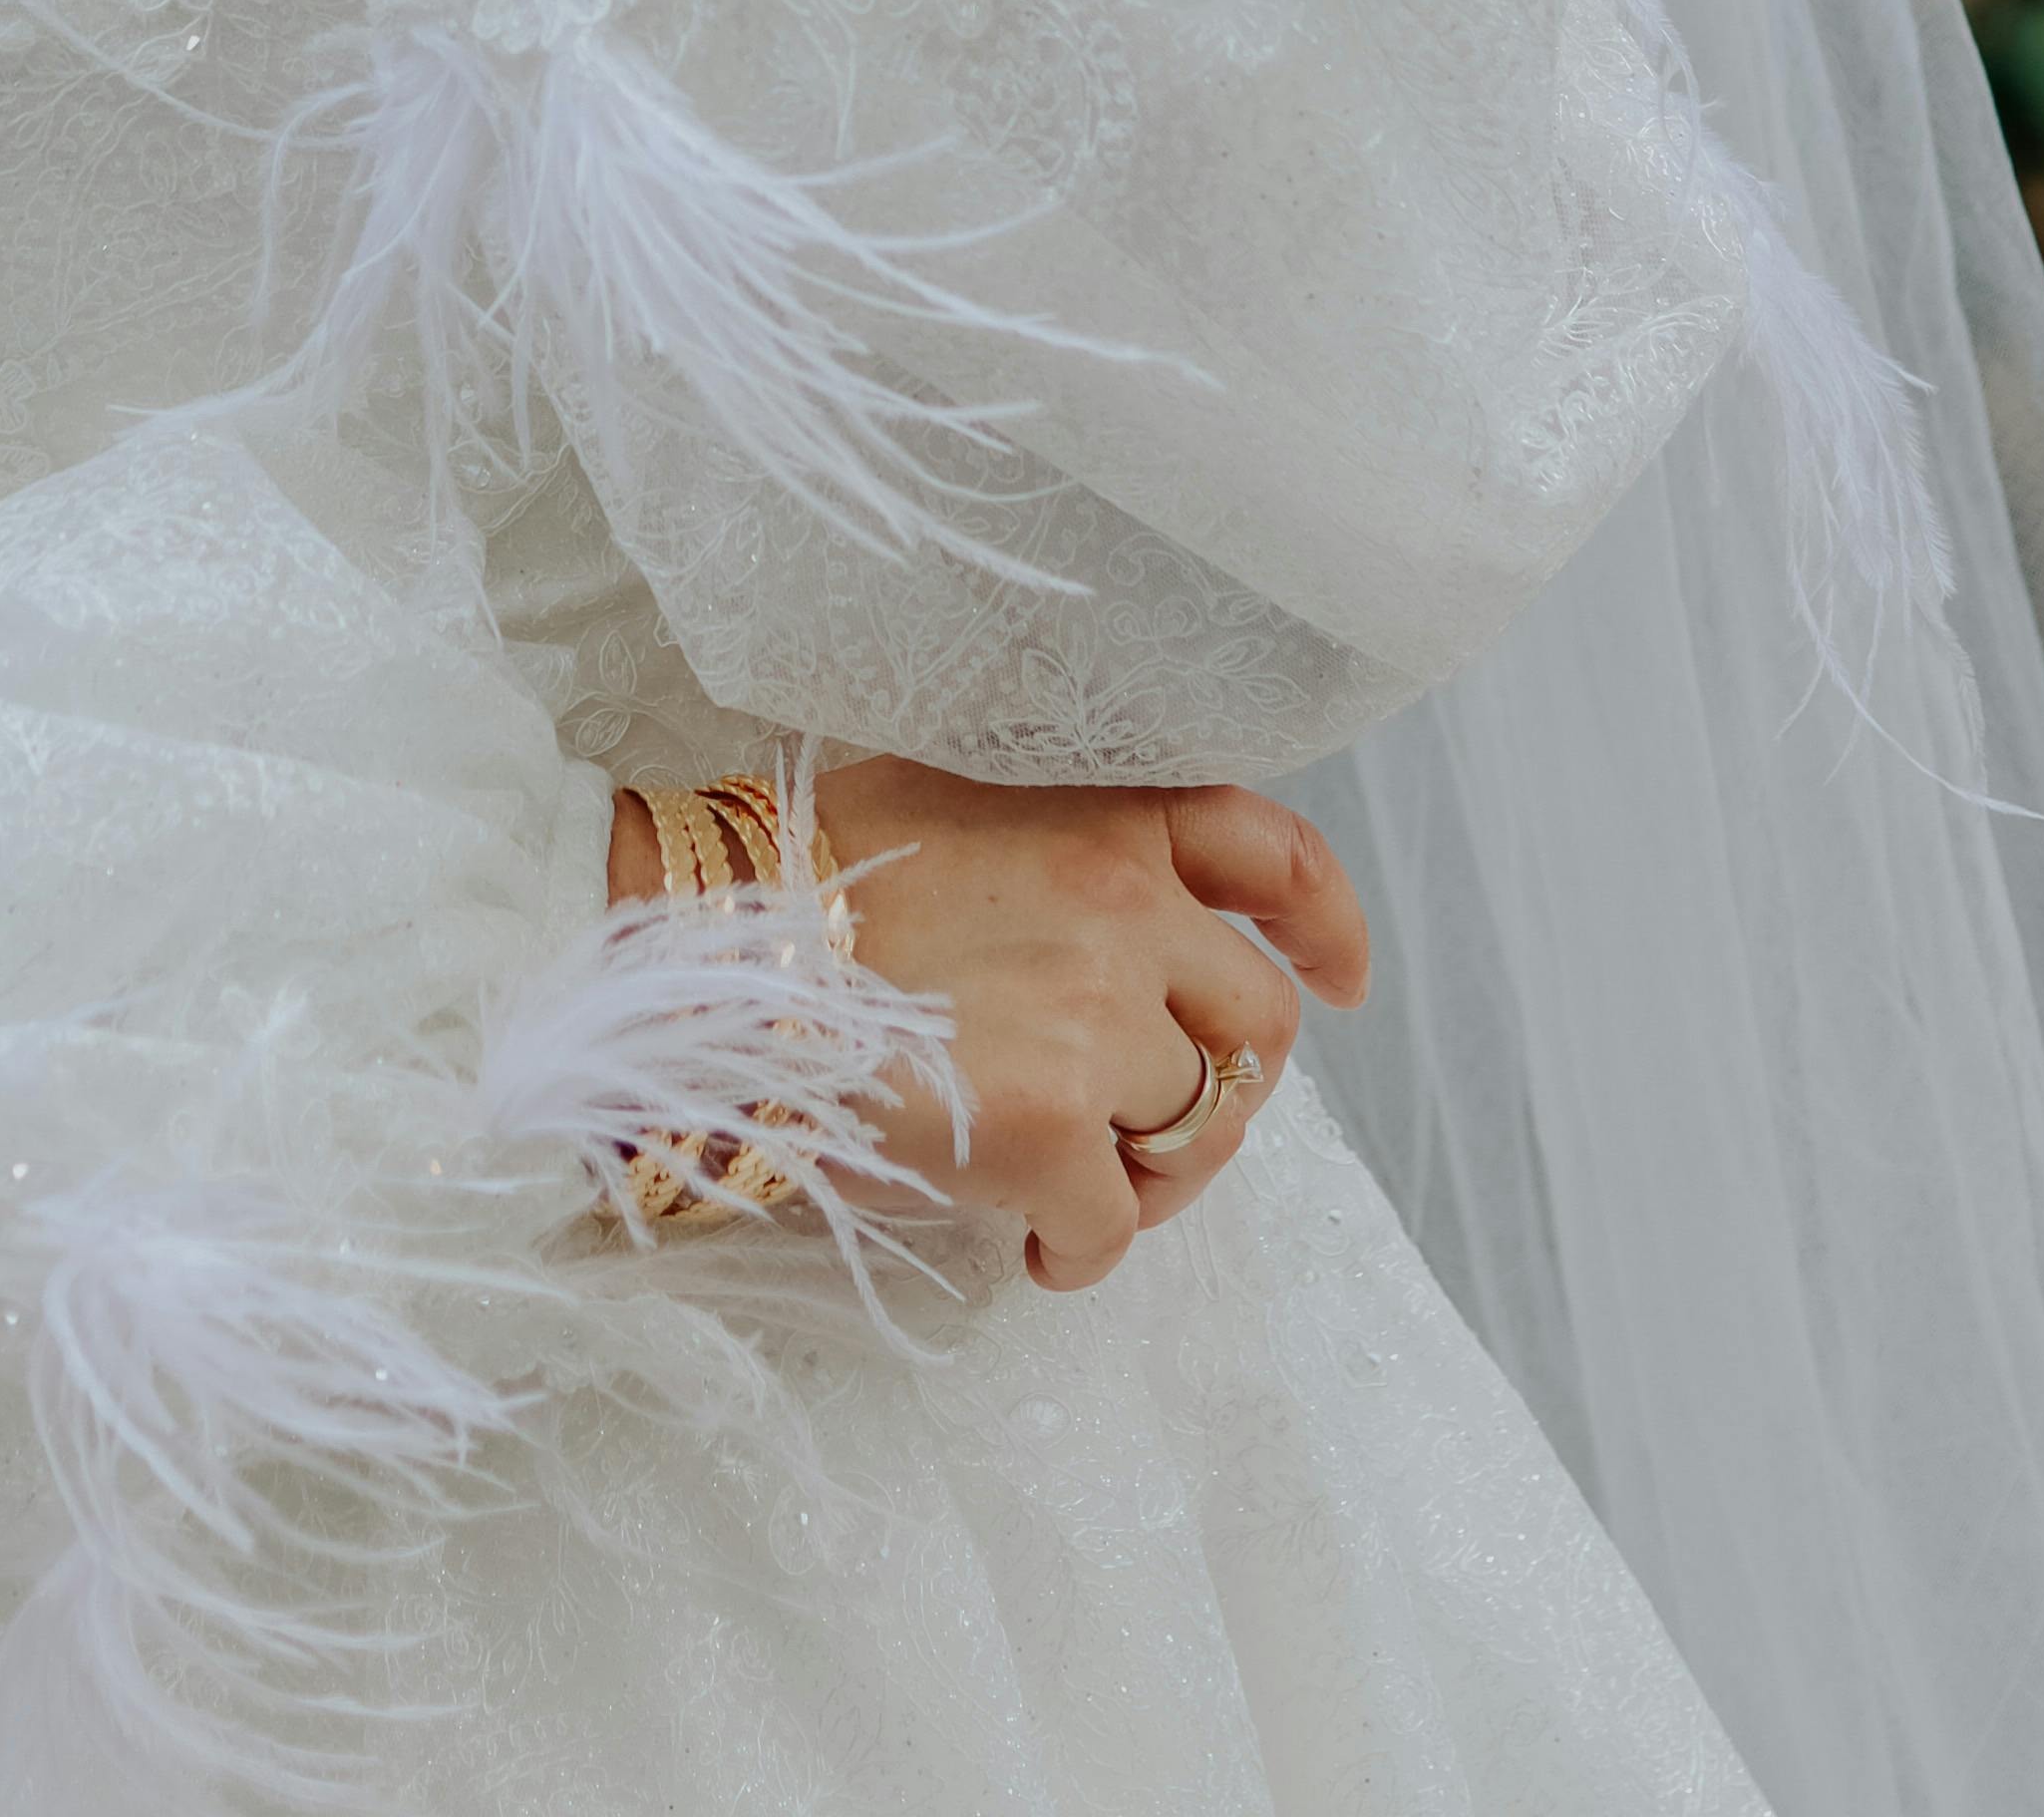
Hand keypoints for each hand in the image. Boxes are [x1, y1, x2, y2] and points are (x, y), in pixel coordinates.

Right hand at [607, 760, 1368, 1290]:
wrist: (706, 955)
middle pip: (1254, 1021)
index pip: (1269, 850)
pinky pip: (1117, 1225)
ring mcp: (1098, 1022)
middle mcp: (1124, 905)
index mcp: (1101, 812)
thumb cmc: (794, 873)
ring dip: (1151, 1171)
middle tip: (1153, 1125)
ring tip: (1070, 1185)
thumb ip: (1049, 836)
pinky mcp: (1054, 1132)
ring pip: (1192, 1127)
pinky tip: (1029, 1244)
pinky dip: (1085, 1250)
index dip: (1322, 920)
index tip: (1337, 976)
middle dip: (1220, 1084)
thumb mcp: (943, 793)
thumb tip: (1107, 913)